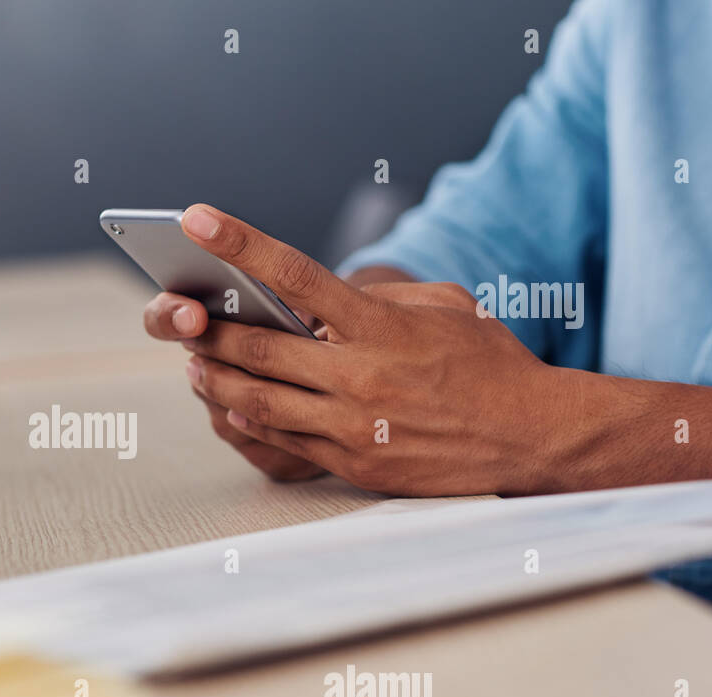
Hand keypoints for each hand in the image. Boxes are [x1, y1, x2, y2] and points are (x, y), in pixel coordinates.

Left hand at [174, 204, 564, 495]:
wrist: (530, 438)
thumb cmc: (488, 363)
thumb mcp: (445, 305)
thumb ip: (378, 297)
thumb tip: (321, 300)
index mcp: (381, 326)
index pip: (295, 274)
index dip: (239, 243)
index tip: (195, 219)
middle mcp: (360, 374)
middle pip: (259, 348)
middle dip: (209, 331)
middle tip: (181, 317)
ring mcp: (352, 424)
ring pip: (258, 401)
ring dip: (216, 380)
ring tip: (196, 366)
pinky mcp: (352, 462)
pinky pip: (282, 440)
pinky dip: (249, 419)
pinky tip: (232, 405)